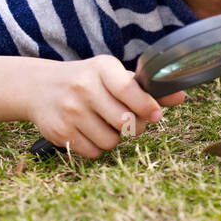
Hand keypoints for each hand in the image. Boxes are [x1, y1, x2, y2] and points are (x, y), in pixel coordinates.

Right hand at [29, 54, 185, 157]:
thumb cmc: (88, 81)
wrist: (40, 87)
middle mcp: (83, 88)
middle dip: (135, 125)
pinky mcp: (60, 132)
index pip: (128, 89)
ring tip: (106, 123)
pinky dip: (98, 146)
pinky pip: (94, 152)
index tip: (156, 115)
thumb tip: (180, 96)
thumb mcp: (113, 76)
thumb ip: (145, 88)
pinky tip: (91, 131)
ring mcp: (70, 111)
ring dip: (115, 137)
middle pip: (125, 120)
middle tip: (130, 120)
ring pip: (111, 140)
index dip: (146, 105)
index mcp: (101, 68)